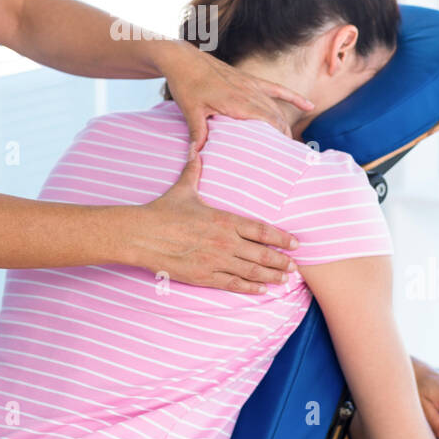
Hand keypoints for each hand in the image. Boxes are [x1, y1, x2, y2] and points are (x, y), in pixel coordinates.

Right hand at [129, 144, 300, 294]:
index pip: (261, 230)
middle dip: (281, 261)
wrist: (142, 235)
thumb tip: (195, 149)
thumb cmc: (163, 211)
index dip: (281, 238)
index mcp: (224, 219)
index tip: (296, 243)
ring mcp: (215, 260)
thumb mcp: (183, 188)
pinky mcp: (204, 276)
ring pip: (251, 271)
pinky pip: (233, 283)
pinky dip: (250, 287)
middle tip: (296, 267)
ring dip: (271, 276)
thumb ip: (194, 170)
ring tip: (285, 279)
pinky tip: (262, 289)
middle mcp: (224, 241)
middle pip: (262, 254)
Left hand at [157, 41, 313, 152]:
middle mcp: (249, 92)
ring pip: (276, 107)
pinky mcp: (248, 80)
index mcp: (238, 101)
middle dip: (285, 137)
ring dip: (286, 124)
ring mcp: (250, 84)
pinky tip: (307, 105)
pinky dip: (292, 97)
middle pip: (276, 117)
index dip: (280, 138)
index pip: (268, 122)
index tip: (286, 155)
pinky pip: (275, 89)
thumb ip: (197, 133)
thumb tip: (195, 157)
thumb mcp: (190, 110)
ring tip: (292, 144)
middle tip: (290, 158)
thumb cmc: (186, 83)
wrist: (184, 58)